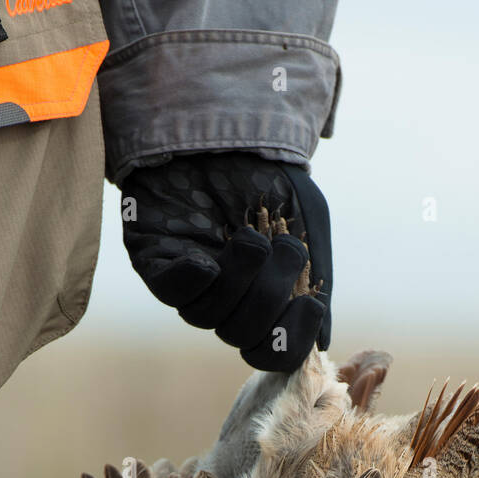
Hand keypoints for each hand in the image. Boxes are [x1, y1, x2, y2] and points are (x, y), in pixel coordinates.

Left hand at [121, 151, 331, 370]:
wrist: (226, 126)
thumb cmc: (267, 176)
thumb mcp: (308, 219)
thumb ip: (319, 277)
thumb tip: (322, 343)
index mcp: (262, 299)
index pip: (273, 351)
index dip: (291, 341)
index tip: (311, 304)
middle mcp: (225, 301)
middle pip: (243, 337)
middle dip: (269, 297)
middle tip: (286, 249)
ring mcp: (189, 285)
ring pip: (209, 317)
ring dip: (237, 279)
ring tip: (249, 237)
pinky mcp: (156, 263)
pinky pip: (172, 292)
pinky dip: (192, 279)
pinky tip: (206, 256)